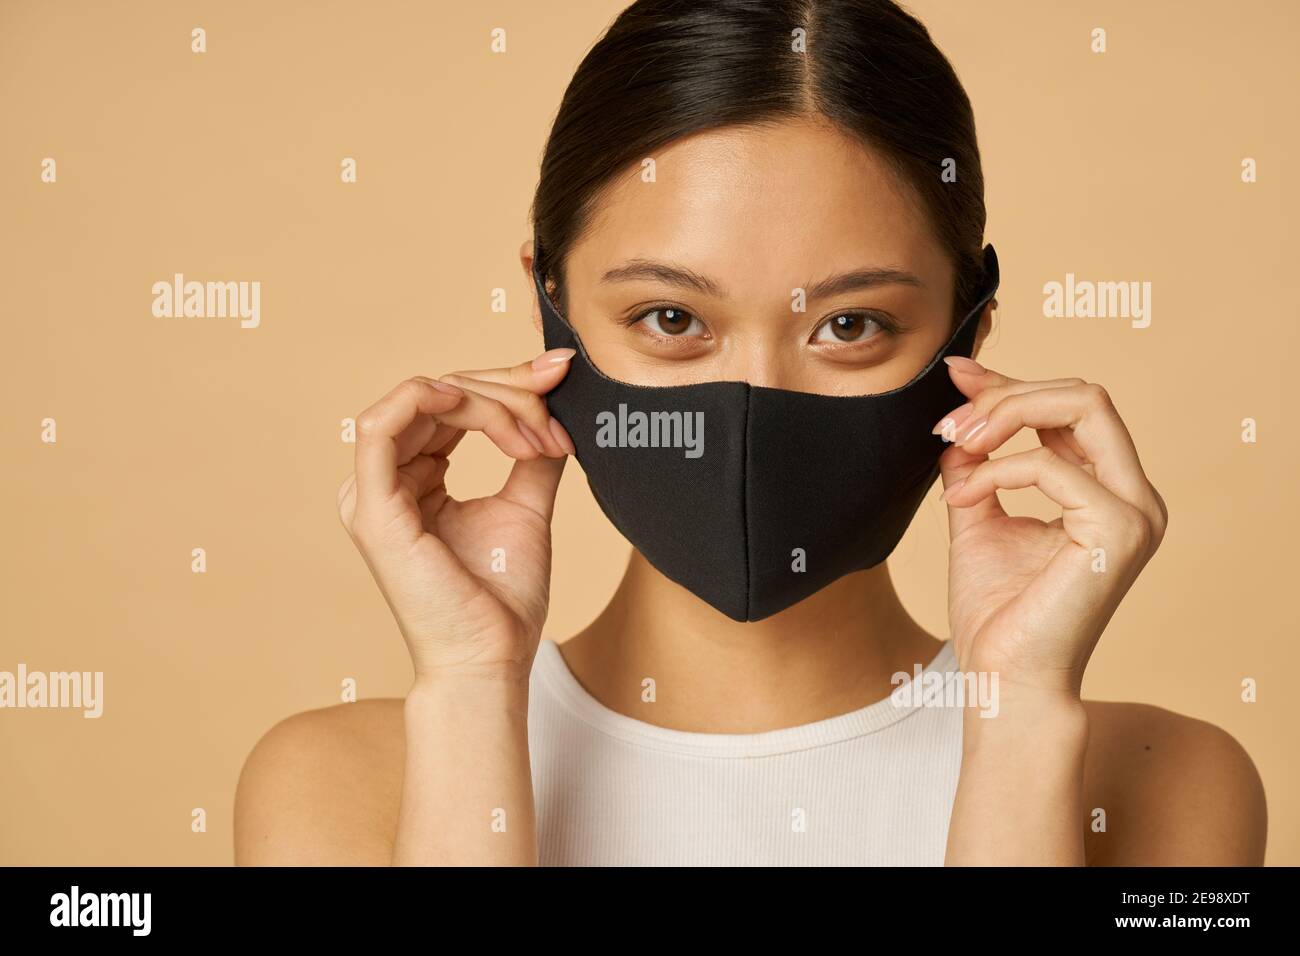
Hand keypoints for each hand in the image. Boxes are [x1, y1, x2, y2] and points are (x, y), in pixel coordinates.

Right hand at [337, 349, 576, 680]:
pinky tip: (481, 408)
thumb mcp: (526, 507)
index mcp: (414, 480)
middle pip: (440, 395)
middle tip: (555, 414)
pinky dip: (432, 400)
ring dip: (487, 402)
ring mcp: (372, 493)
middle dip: (506, 392)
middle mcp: (386, 481)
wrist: (492, 659)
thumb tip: (556, 407)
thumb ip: (533, 456)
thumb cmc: (501, 600)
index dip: (508, 388)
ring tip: (536, 438)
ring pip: (422, 400)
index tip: (560, 386)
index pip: (453, 405)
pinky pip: (381, 425)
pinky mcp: (371, 509)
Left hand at [934, 356, 1167, 699]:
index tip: (957, 376)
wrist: (1003, 679)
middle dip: (1008, 393)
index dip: (1010, 384)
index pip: (1069, 409)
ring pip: (1083, 405)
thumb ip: (976, 465)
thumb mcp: (978, 518)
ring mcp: (1135, 511)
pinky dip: (997, 470)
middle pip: (1084, 393)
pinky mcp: (1118, 529)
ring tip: (952, 443)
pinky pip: (1052, 464)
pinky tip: (961, 497)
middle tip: (950, 420)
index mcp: (1107, 491)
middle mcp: (1133, 496)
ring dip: (1005, 414)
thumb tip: (959, 415)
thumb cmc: (996, 613)